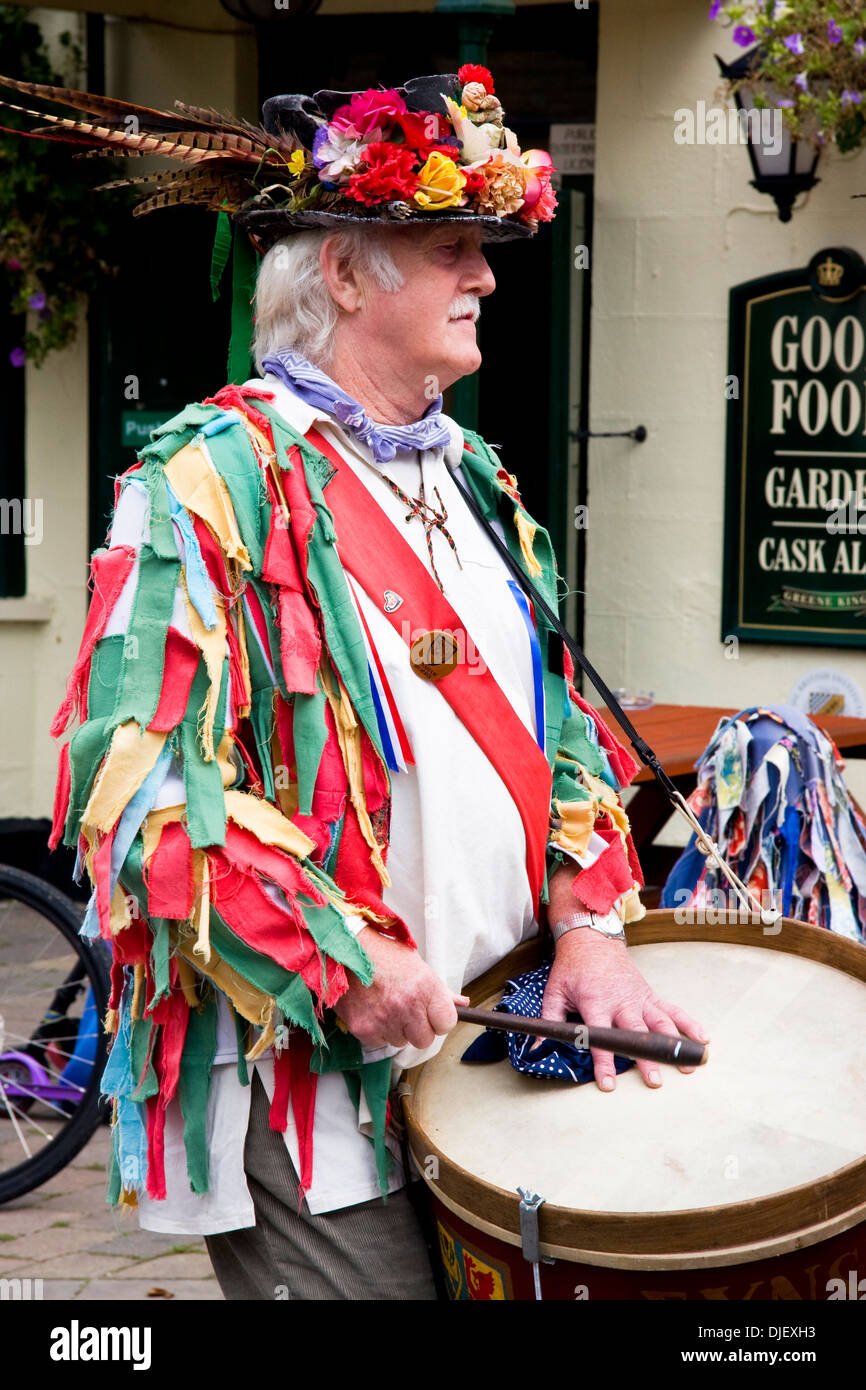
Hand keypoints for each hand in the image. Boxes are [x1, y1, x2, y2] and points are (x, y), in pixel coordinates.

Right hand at [334, 927, 468, 1049]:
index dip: (439, 1020)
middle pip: (425, 1040)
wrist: (344, 949)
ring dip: (395, 1030)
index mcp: (425, 987)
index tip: (432, 1015)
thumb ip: (440, 990)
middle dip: (418, 1030)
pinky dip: (376, 1031)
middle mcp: (407, 1006)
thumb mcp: (416, 966)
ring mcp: (385, 1019)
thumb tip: (462, 1004)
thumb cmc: (382, 954)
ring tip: (384, 1005)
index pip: (447, 1024)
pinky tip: (370, 1010)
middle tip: (406, 1012)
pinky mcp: (364, 1029)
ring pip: (400, 1042)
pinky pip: (379, 1042)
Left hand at [540, 927, 708, 1092]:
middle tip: (655, 1081)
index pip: (600, 1037)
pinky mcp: (649, 994)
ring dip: (673, 1045)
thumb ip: (548, 1021)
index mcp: (595, 1002)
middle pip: (636, 1034)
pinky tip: (702, 1037)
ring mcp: (639, 997)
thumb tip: (535, 1048)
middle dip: (646, 1058)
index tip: (609, 1084)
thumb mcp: (554, 992)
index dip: (604, 1062)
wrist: (591, 938)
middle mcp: (620, 1001)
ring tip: (687, 1066)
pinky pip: (672, 1009)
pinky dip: (688, 1022)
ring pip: (659, 1023)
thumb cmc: (572, 968)